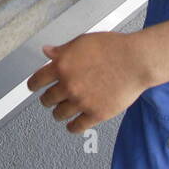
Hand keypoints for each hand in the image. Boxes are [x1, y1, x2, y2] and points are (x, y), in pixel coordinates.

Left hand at [27, 32, 151, 133]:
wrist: (136, 61)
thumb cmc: (113, 47)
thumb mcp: (83, 41)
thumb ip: (63, 50)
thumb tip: (47, 51)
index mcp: (62, 66)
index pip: (37, 80)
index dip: (33, 85)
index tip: (33, 88)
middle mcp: (68, 85)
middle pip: (47, 99)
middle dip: (47, 99)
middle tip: (50, 99)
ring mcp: (81, 101)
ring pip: (59, 114)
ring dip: (58, 113)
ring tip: (61, 111)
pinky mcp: (96, 114)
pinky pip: (76, 127)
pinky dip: (72, 127)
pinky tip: (72, 125)